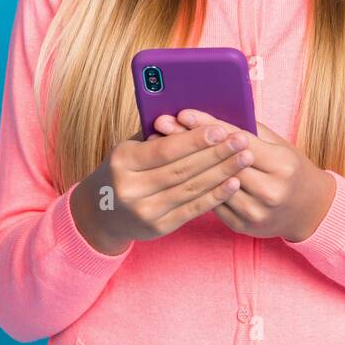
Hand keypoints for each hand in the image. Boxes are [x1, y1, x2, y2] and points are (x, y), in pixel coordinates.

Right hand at [70, 123, 255, 254]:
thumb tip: (195, 117)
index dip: (195, 140)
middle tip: (241, 141)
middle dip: (216, 154)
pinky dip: (215, 196)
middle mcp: (131, 188)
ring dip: (222, 173)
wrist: (99, 213)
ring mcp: (145, 211)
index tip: (220, 129)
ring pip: (191, 189)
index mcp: (123, 160)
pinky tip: (233, 183)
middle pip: (182, 169)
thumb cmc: (124, 169)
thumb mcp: (130, 147)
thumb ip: (158, 135)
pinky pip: (192, 209)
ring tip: (244, 158)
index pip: (165, 149)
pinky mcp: (158, 227)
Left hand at [150, 109, 336, 241]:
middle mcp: (270, 191)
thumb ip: (250, 129)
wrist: (308, 210)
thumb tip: (213, 113)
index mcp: (281, 165)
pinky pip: (212, 203)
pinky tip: (174, 172)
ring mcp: (255, 212)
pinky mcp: (241, 226)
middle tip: (163, 124)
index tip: (183, 113)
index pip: (238, 141)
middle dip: (190, 142)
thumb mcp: (279, 144)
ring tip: (161, 147)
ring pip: (212, 185)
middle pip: (221, 162)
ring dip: (185, 164)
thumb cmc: (290, 169)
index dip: (209, 125)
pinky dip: (193, 186)